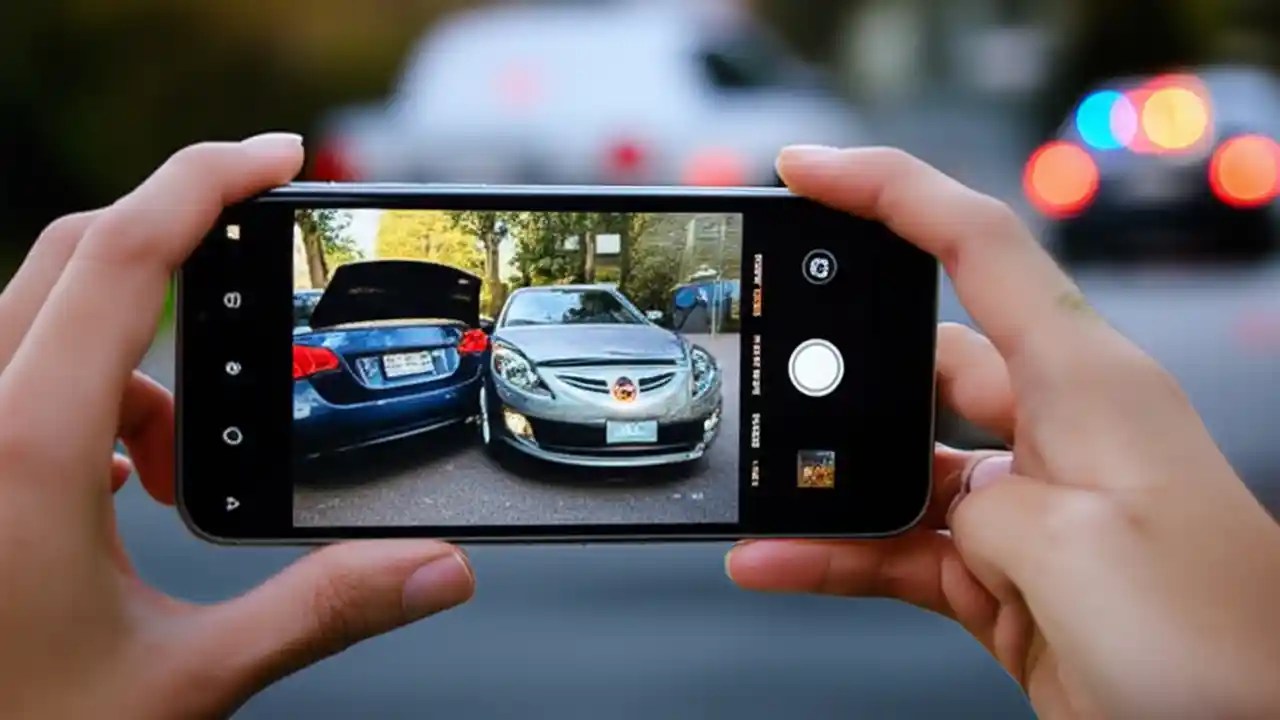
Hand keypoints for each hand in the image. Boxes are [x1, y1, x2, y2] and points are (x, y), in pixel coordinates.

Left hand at [0, 135, 474, 717]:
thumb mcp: (185, 678)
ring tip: (168, 468)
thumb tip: (435, 569)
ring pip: (41, 317)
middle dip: (179, 249)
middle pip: (76, 254)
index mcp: (23, 453)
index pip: (124, 256)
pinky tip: (111, 483)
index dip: (207, 181)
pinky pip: (16, 373)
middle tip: (256, 273)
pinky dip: (82, 390)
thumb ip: (321, 609)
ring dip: (130, 356)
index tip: (275, 154)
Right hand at [728, 146, 1279, 718]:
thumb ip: (981, 509)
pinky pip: (902, 544)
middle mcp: (1057, 429)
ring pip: (900, 464)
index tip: (807, 174)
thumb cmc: (1217, 643)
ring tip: (760, 486)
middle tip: (766, 356)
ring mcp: (1029, 505)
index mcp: (1088, 383)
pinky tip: (783, 559)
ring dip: (827, 480)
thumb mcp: (1072, 552)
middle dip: (838, 358)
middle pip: (921, 355)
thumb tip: (947, 513)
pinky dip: (840, 554)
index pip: (976, 246)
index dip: (888, 191)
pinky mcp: (1009, 573)